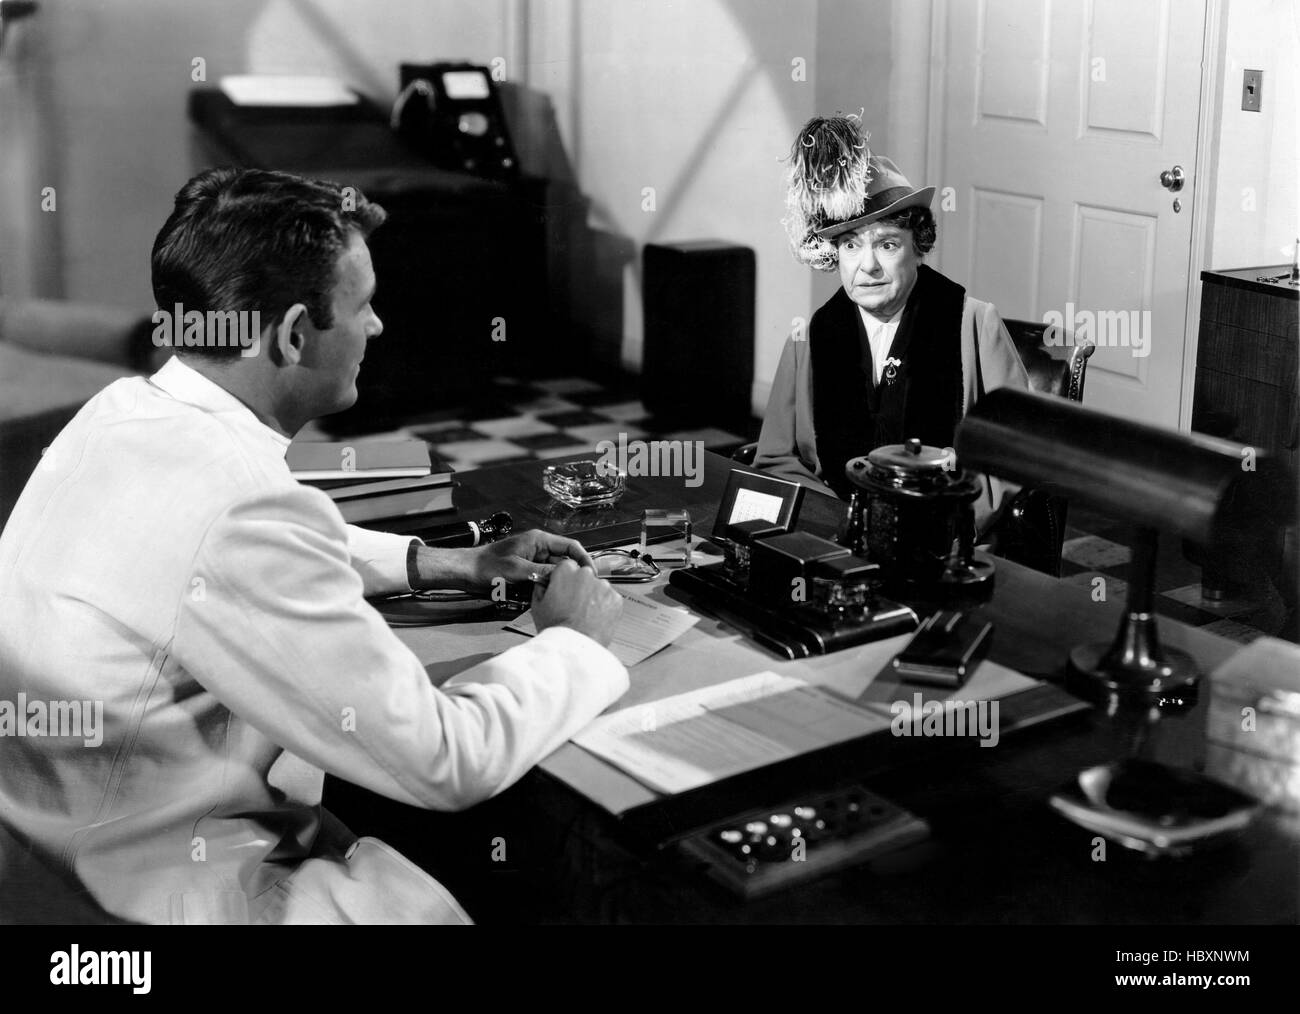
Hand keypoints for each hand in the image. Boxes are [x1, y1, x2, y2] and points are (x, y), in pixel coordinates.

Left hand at [463, 529, 593, 592]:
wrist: (466, 572)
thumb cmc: (486, 566)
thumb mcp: (517, 570)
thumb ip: (542, 574)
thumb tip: (565, 579)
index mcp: (539, 540)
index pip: (571, 546)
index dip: (584, 559)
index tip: (591, 575)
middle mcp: (539, 548)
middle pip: (565, 560)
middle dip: (573, 574)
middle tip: (582, 591)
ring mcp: (533, 560)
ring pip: (556, 572)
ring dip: (560, 583)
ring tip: (568, 596)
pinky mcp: (527, 571)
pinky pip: (544, 579)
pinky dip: (548, 587)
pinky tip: (550, 597)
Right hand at [531, 559, 622, 646]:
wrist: (576, 646)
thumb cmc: (557, 628)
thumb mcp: (538, 605)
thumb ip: (541, 587)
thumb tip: (543, 582)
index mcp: (566, 571)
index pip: (566, 566)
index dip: (564, 579)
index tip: (564, 588)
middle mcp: (587, 575)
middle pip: (584, 575)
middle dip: (580, 587)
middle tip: (573, 605)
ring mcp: (603, 586)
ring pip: (598, 587)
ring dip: (593, 596)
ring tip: (584, 614)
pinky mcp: (616, 599)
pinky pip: (609, 599)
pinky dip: (604, 606)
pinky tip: (594, 617)